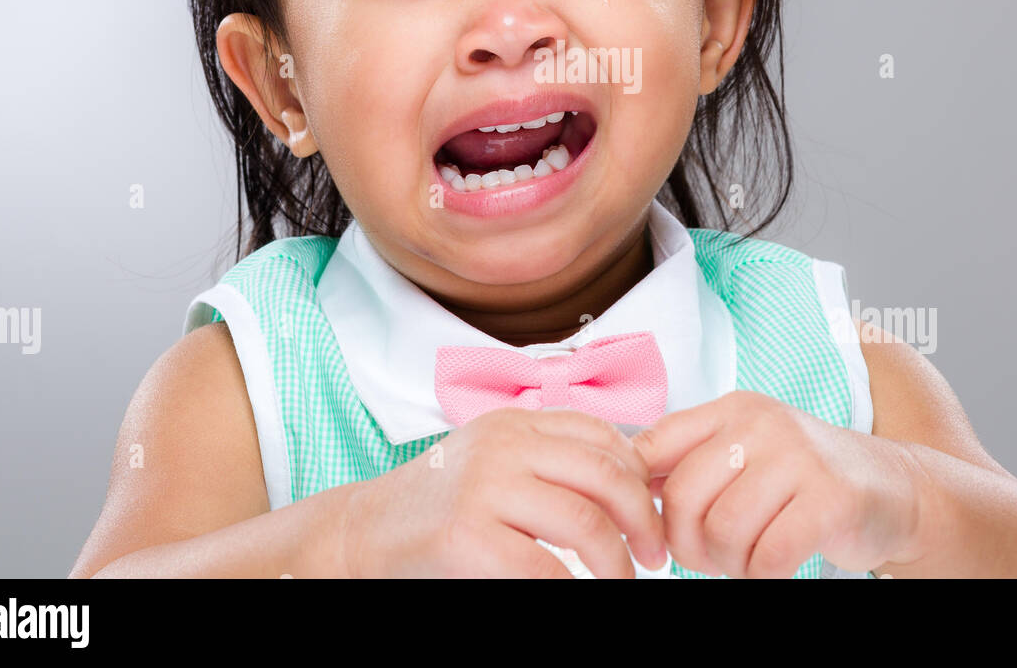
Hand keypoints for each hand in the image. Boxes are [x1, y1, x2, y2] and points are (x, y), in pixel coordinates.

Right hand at [341, 407, 668, 577]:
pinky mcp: (465, 534)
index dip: (641, 476)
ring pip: (586, 521)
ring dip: (618, 562)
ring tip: (624, 581)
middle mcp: (504, 444)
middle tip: (656, 554)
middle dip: (644, 519)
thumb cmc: (437, 505)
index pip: (604, 436)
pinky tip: (578, 594)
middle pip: (607, 475)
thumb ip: (547, 461)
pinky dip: (575, 588)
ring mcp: (484, 486)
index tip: (653, 511)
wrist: (361, 533)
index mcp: (515, 422)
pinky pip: (546, 569)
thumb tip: (630, 486)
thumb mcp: (494, 461)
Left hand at [631, 389, 922, 577]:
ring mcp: (799, 457)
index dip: (640, 497)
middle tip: (708, 558)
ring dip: (728, 564)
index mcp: (732, 409)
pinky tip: (773, 567)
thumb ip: (693, 461)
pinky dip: (762, 575)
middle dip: (687, 545)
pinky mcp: (831, 498)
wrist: (894, 488)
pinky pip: (768, 555)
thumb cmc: (805, 478)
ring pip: (723, 530)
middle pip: (684, 496)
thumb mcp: (747, 451)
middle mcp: (762, 423)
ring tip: (746, 561)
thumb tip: (627, 490)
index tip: (650, 531)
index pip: (654, 446)